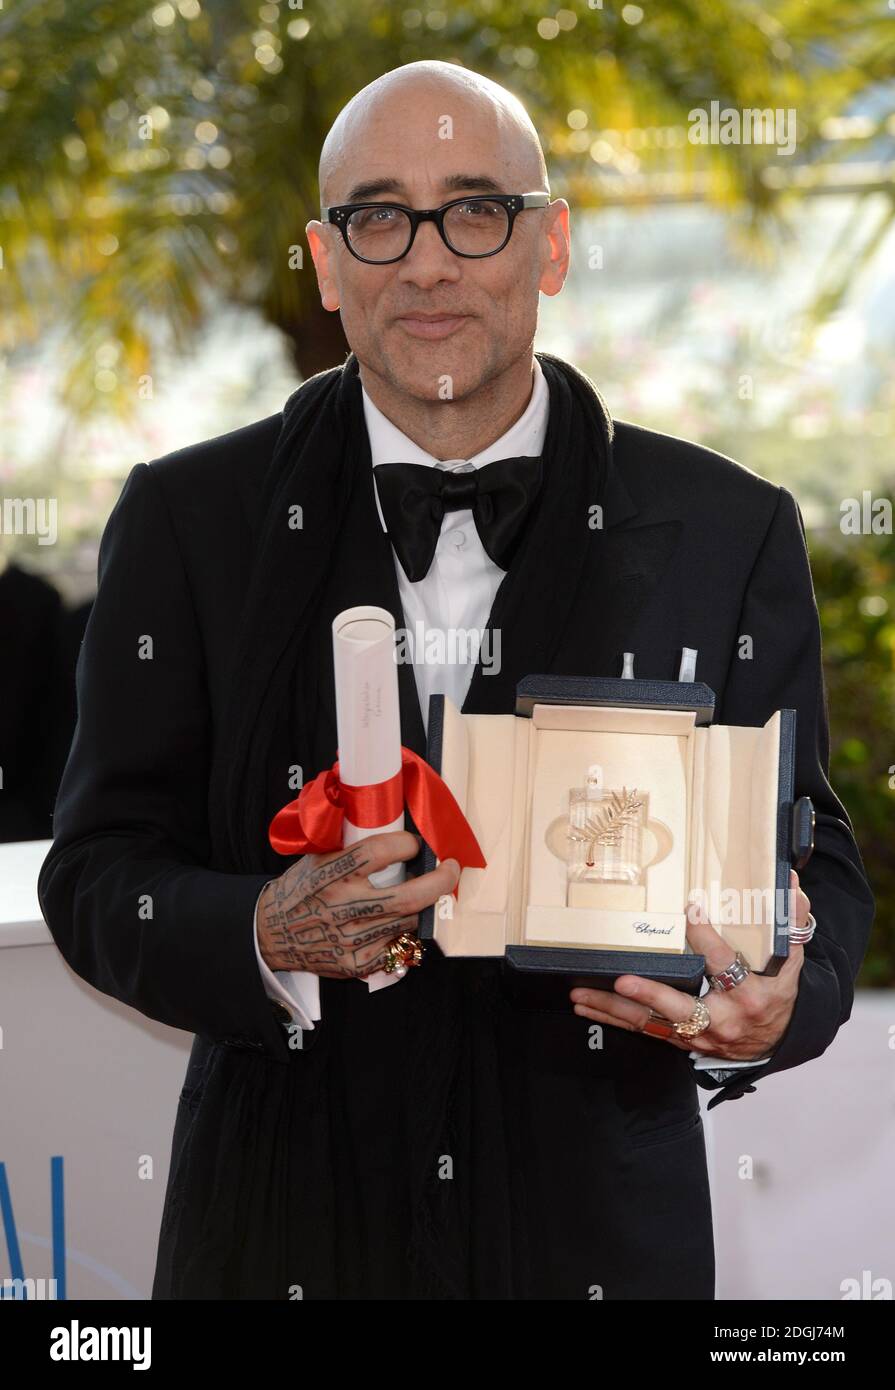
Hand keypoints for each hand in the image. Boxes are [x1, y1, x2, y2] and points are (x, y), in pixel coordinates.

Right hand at [257, 830, 458, 978]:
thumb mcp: (317, 857)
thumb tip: (392, 822)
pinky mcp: (357, 963)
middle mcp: (343, 906)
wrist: (270, 932)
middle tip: (450, 869)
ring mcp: (351, 939)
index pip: (380, 851)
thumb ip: (350, 845)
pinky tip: (403, 922)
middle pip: (408, 895)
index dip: (407, 844)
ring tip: (426, 894)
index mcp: (330, 874)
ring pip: (409, 922)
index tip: (415, 843)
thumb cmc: (299, 890)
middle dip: (440, 881)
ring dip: (424, 907)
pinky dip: (406, 934)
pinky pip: (398, 948)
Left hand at [570, 869, 810, 1061]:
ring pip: (652, 1024)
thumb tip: (790, 883)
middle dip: (651, 995)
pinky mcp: (682, 1042)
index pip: (723, 962)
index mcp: (749, 994)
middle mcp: (722, 1019)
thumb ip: (789, 922)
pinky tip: (585, 1008)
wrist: (777, 1039)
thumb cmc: (778, 991)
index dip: (706, 936)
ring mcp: (699, 1034)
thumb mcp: (790, 958)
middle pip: (683, 1007)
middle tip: (622, 980)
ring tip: (581, 995)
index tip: (690, 911)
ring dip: (614, 1009)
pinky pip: (643, 1032)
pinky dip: (612, 1019)